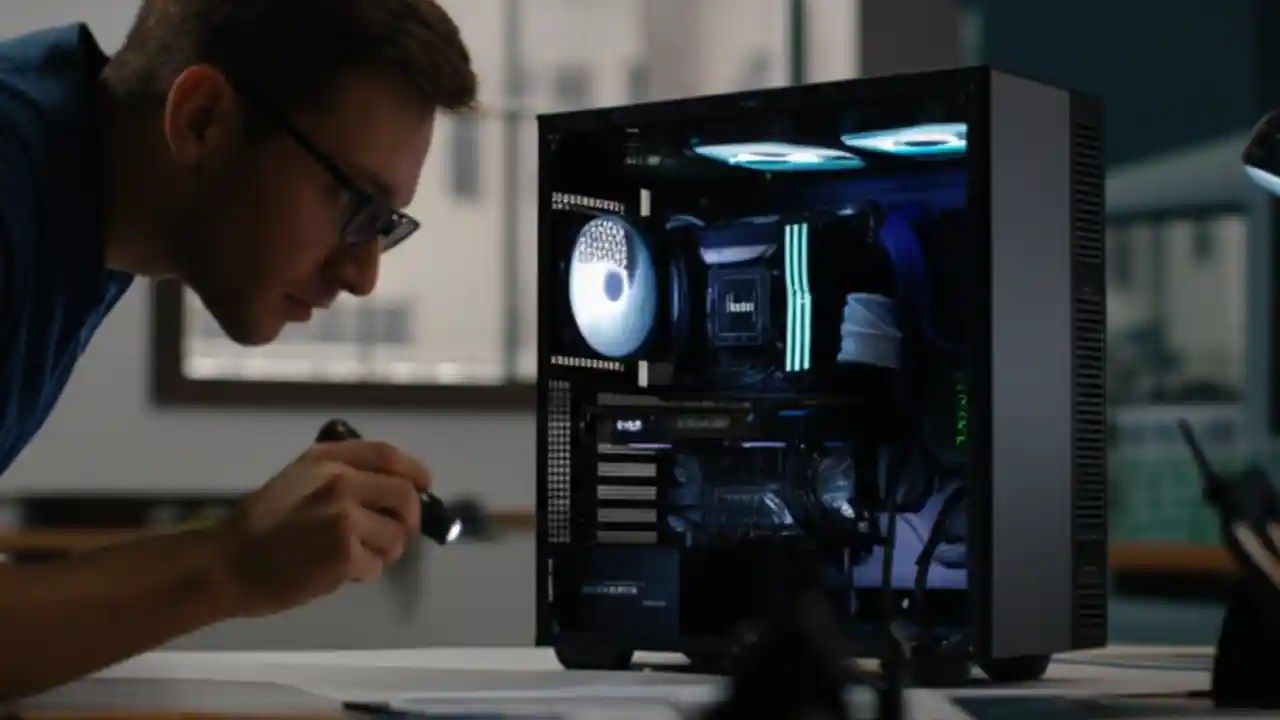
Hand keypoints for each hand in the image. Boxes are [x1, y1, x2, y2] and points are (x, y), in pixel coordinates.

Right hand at [217, 439, 432, 617]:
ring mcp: (343, 516)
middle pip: (405, 496)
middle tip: (390, 536)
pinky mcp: (344, 552)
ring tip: (347, 556)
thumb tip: (398, 489)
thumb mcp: (298, 480)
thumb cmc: (262, 528)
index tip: (423, 485)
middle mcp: (338, 481)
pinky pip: (377, 565)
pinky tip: (333, 572)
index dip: (414, 471)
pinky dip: (362, 574)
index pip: (388, 455)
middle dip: (406, 520)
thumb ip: (343, 475)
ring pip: (396, 536)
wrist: (227, 565)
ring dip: (381, 552)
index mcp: (326, 459)